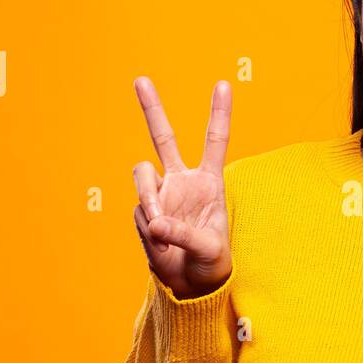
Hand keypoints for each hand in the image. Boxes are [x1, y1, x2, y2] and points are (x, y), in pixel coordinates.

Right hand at [131, 76, 232, 299]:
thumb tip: (156, 223)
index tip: (224, 84)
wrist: (191, 283)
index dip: (219, 113)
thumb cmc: (211, 262)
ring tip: (160, 229)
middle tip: (140, 79)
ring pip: (142, 175)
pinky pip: (139, 209)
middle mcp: (182, 181)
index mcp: (210, 182)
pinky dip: (147, 226)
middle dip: (151, 108)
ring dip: (149, 197)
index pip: (215, 141)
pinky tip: (160, 242)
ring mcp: (160, 194)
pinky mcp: (144, 211)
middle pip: (163, 137)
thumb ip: (185, 234)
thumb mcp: (210, 249)